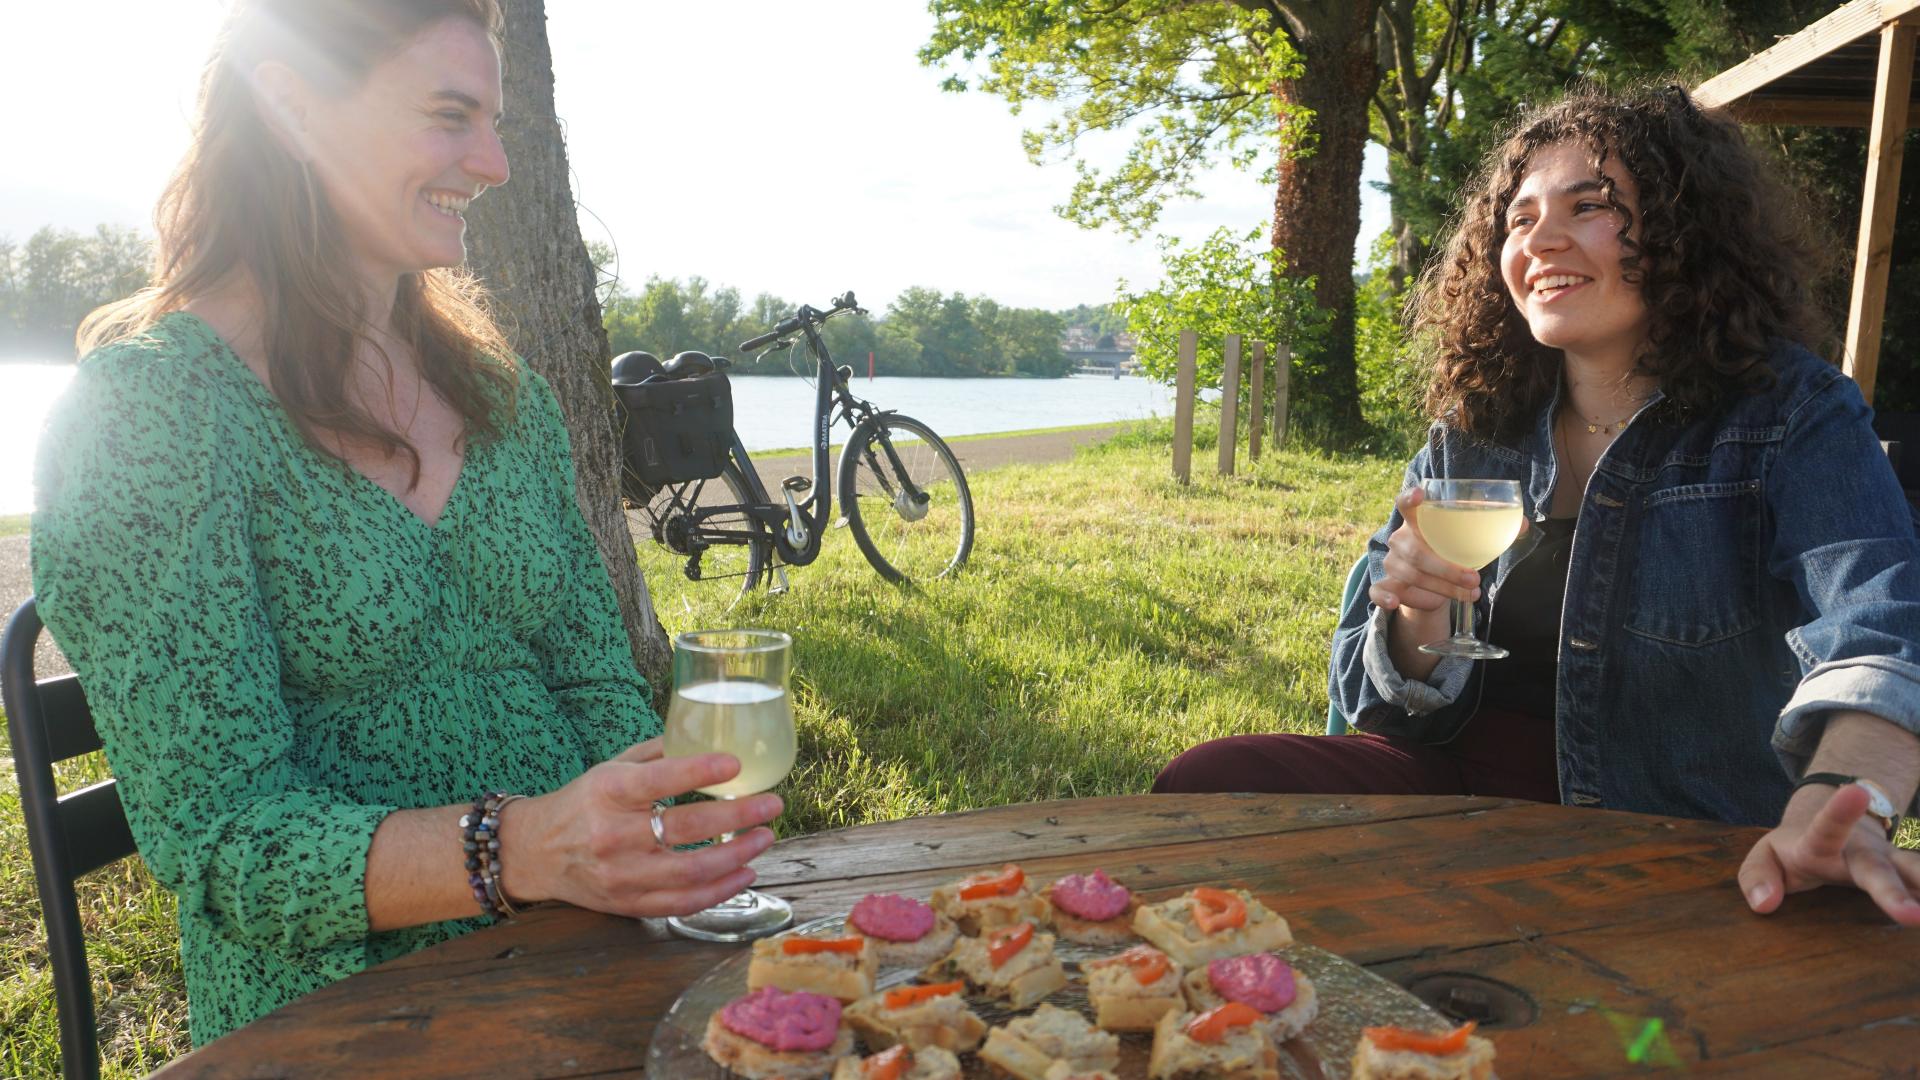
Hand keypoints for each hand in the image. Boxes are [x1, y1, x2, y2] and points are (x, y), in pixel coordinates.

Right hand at [500, 738, 784, 918]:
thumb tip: (710, 736)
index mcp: (608, 792)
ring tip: (764, 837)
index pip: (659, 781)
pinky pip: (683, 903)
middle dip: (739, 816)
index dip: (701, 771)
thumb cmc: (582, 802)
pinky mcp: (628, 904)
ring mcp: (621, 875)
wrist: (535, 852)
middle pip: (686, 828)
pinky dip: (720, 890)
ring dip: (738, 856)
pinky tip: (745, 873)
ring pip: (691, 871)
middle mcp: (613, 835)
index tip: (737, 764)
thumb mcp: (610, 767)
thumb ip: (658, 754)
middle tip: (772, 804)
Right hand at [1370, 486, 1526, 613]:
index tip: (1421, 494)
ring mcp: (1392, 562)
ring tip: (1470, 594)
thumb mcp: (1468, 539)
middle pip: (1418, 552)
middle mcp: (1400, 538)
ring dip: (1443, 588)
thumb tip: (1523, 524)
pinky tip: (1396, 602)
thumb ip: (1492, 530)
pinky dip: (1385, 596)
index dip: (1410, 498)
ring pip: (1412, 575)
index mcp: (1417, 520)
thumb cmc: (1450, 551)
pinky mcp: (1388, 583)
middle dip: (1448, 568)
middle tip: (1474, 578)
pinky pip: (1379, 590)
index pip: (1406, 503)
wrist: (1432, 581)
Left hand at [1738, 782, 1919, 925]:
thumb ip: (1756, 879)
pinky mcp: (1910, 880)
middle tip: (1913, 916)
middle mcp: (1864, 853)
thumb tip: (1764, 905)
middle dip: (1895, 892)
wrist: (1835, 834)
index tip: (1856, 789)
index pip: (1827, 828)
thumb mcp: (1764, 859)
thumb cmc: (1794, 852)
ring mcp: (1892, 865)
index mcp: (1821, 844)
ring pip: (1917, 875)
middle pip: (1882, 870)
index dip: (1840, 811)